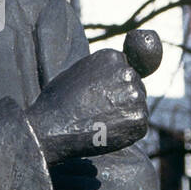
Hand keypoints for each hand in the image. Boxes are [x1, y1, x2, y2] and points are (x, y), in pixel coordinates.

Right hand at [26, 47, 148, 165]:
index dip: (112, 88)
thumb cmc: (58, 102)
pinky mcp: (139, 119)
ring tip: (100, 122)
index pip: (125, 71)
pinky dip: (126, 132)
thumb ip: (103, 69)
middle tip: (97, 113)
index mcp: (112, 57)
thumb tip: (127, 71)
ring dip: (125, 116)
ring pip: (138, 107)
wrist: (51, 127)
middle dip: (122, 100)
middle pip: (135, 87)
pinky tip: (106, 131)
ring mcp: (135, 95)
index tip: (95, 98)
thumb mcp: (78, 72)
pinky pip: (138, 126)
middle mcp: (127, 72)